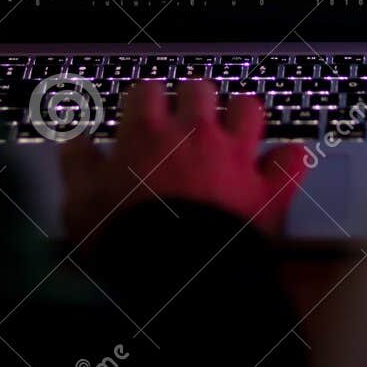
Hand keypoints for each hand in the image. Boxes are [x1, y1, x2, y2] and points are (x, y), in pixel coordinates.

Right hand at [60, 79, 308, 243]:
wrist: (177, 277)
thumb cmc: (126, 241)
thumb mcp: (80, 203)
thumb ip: (77, 164)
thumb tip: (74, 140)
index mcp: (147, 134)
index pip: (146, 90)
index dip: (143, 100)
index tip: (141, 114)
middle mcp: (194, 134)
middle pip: (199, 88)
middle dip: (191, 98)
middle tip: (185, 119)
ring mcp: (235, 158)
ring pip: (249, 108)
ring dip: (241, 115)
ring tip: (233, 129)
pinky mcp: (267, 189)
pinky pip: (292, 160)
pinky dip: (287, 161)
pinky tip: (280, 164)